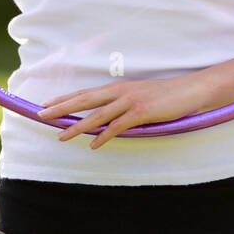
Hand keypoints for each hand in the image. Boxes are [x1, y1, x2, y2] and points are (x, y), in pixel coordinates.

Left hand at [36, 72, 214, 147]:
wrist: (192, 89)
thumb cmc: (167, 96)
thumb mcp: (140, 99)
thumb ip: (123, 107)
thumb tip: (108, 121)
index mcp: (119, 88)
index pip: (86, 93)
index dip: (65, 98)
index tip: (46, 104)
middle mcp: (121, 92)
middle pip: (85, 100)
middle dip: (61, 108)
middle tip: (41, 115)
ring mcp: (131, 101)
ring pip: (98, 114)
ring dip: (77, 126)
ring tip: (61, 136)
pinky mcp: (142, 112)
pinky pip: (119, 126)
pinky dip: (105, 136)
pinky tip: (94, 145)